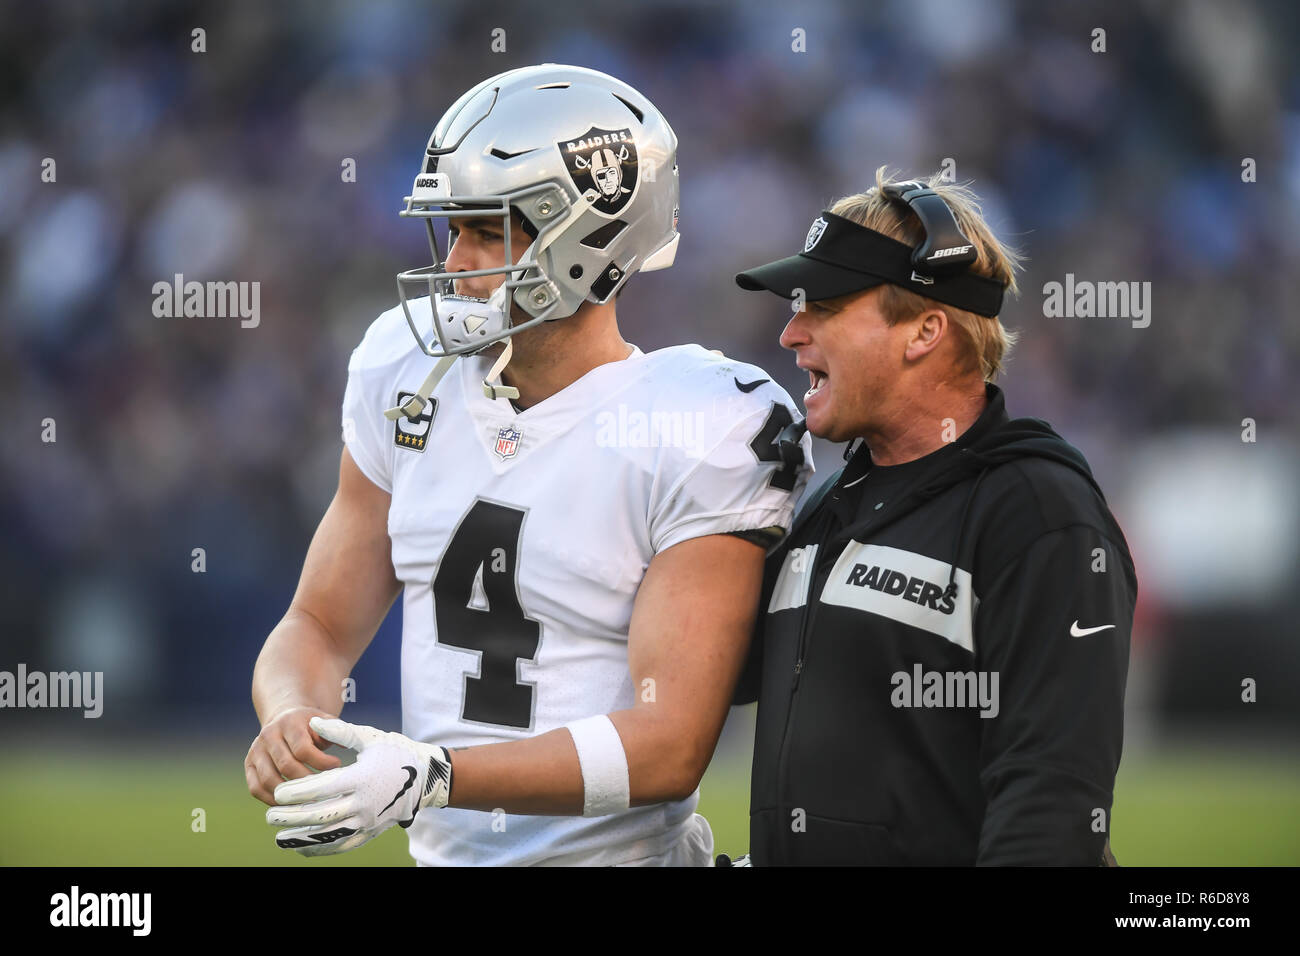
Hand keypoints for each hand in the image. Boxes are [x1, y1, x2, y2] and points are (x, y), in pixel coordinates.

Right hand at [245, 706, 341, 805]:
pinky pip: (256, 788)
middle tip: (325, 791)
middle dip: (308, 783)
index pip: (303, 749)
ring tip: (309, 802)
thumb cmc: (312, 724)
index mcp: (289, 723)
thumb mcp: (325, 721)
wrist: (285, 718)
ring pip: (269, 780)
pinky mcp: (249, 764)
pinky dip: (271, 801)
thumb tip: (347, 746)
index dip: (321, 762)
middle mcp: (269, 735)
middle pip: (286, 766)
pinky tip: (291, 806)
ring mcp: (256, 751)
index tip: (337, 767)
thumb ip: (336, 731)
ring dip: (290, 795)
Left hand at [265, 717, 452, 855]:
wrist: (426, 778)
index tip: (278, 794)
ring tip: (279, 837)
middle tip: (270, 816)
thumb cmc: (395, 752)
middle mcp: (364, 803)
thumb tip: (312, 723)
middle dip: (292, 817)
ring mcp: (368, 820)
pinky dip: (321, 848)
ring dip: (302, 838)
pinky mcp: (371, 832)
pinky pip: (342, 844)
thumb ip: (340, 732)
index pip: (323, 789)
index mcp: (362, 778)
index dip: (298, 793)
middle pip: (322, 815)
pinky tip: (301, 847)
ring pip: (330, 835)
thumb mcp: (370, 738)